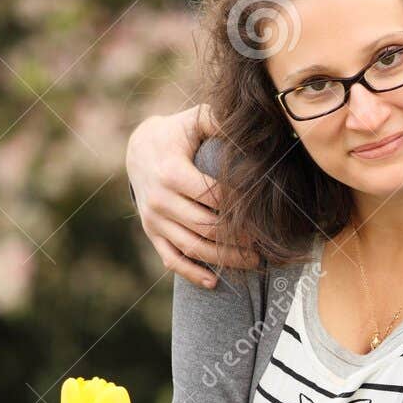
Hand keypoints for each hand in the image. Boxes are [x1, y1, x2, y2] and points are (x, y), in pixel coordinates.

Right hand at [127, 104, 257, 284]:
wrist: (137, 148)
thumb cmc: (177, 133)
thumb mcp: (194, 120)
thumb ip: (219, 121)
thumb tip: (248, 126)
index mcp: (171, 172)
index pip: (212, 196)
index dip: (240, 206)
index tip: (263, 212)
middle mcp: (159, 200)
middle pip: (205, 227)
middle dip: (238, 238)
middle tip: (265, 244)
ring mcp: (154, 220)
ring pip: (193, 248)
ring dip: (224, 260)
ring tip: (253, 262)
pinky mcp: (152, 233)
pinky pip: (171, 260)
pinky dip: (192, 274)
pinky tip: (215, 283)